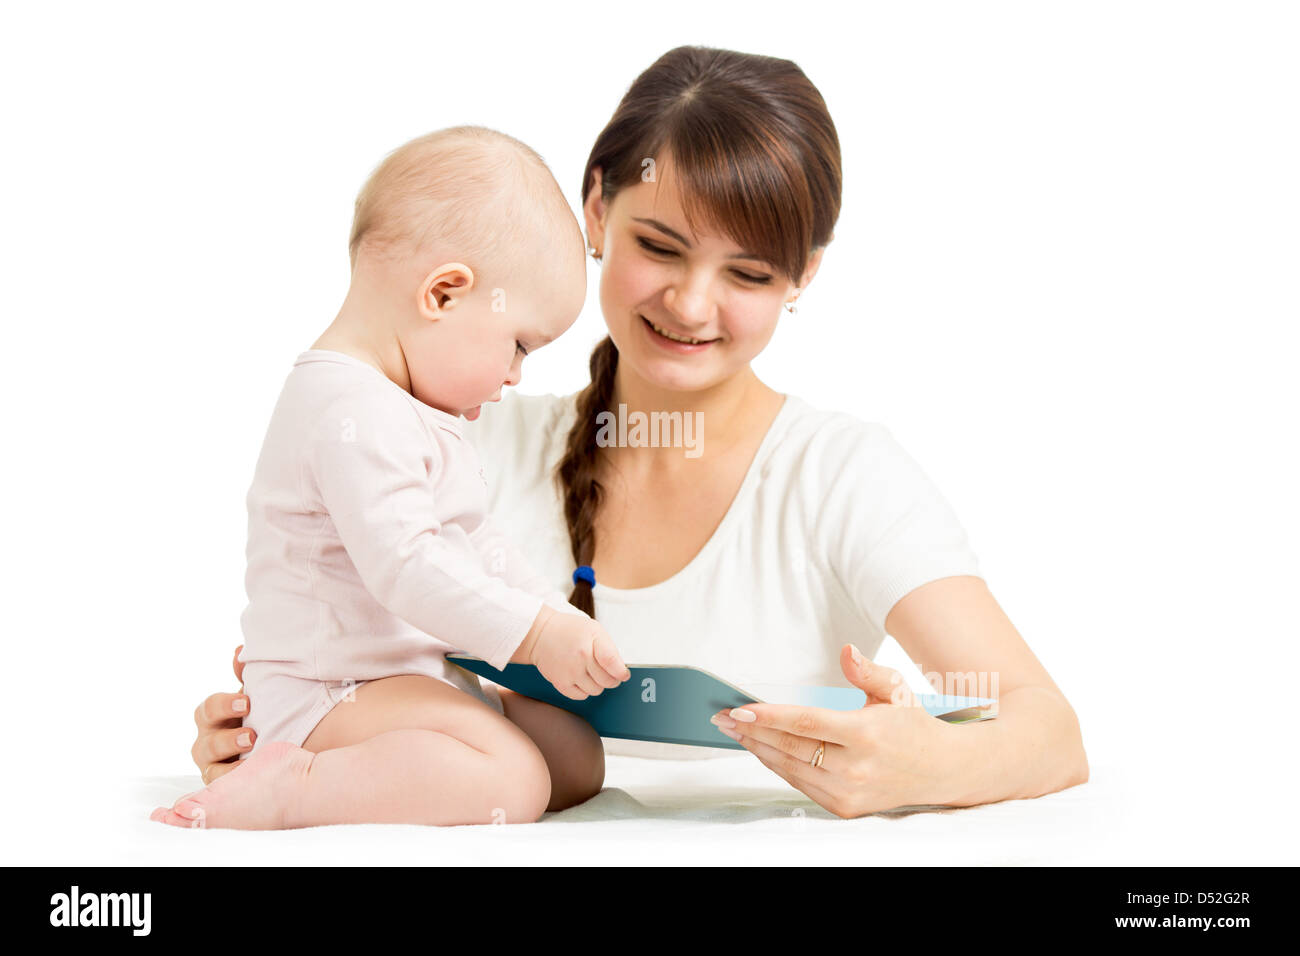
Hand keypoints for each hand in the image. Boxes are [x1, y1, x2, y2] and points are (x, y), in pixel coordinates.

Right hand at [190, 644, 257, 782]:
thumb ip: (247, 676)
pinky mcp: (221, 785)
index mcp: (215, 716)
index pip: (209, 708)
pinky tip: (248, 779)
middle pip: (207, 741)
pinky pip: (220, 788)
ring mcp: (213, 766)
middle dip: (228, 738)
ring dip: (231, 765)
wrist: (282, 746)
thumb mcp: (259, 696)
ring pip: (211, 766)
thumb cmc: (262, 715)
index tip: (248, 702)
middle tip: (251, 736)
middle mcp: (208, 740)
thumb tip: (239, 652)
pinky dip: (232, 783)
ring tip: (253, 760)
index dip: (225, 705)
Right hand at [518, 605, 630, 699]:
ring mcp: (569, 673)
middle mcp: (580, 660)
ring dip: (598, 684)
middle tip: (609, 673)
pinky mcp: (560, 683)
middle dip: (612, 679)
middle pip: (607, 681)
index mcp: (591, 644)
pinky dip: (584, 690)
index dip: (622, 672)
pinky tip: (581, 678)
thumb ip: (609, 649)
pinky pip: (581, 696)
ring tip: (591, 672)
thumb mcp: (594, 630)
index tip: (624, 674)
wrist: (541, 635)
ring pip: (596, 691)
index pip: (613, 665)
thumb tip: (621, 670)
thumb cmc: (570, 631)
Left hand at [709, 643, 960, 817]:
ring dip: (759, 749)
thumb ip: (867, 670)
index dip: (769, 717)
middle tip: (723, 718)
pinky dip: (779, 766)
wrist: (940, 770)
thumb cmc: (912, 725)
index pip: (806, 723)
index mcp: (866, 734)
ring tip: (736, 732)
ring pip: (790, 769)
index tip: (740, 709)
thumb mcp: (896, 689)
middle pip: (790, 748)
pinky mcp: (844, 807)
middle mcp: (856, 768)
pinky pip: (801, 784)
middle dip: (752, 732)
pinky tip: (763, 749)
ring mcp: (849, 792)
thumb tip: (846, 651)